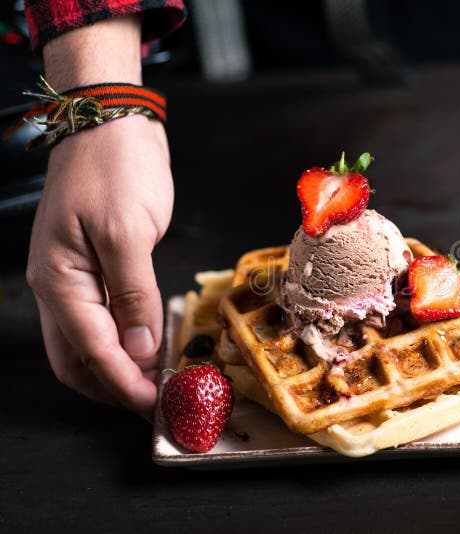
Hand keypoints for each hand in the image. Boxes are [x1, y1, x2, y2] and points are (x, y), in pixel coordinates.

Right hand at [26, 15, 171, 417]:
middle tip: (157, 403)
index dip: (125, 383)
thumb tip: (140, 349)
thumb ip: (133, 295)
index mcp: (60, 281)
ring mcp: (76, 277)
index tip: (157, 404)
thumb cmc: (115, 167)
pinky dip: (125, 338)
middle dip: (115, 386)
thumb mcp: (128, 232)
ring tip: (157, 381)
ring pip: (89, 342)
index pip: (92, 351)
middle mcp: (60, 286)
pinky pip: (104, 316)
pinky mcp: (97, 266)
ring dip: (120, 367)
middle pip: (80, 358)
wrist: (111, 122)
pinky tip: (151, 343)